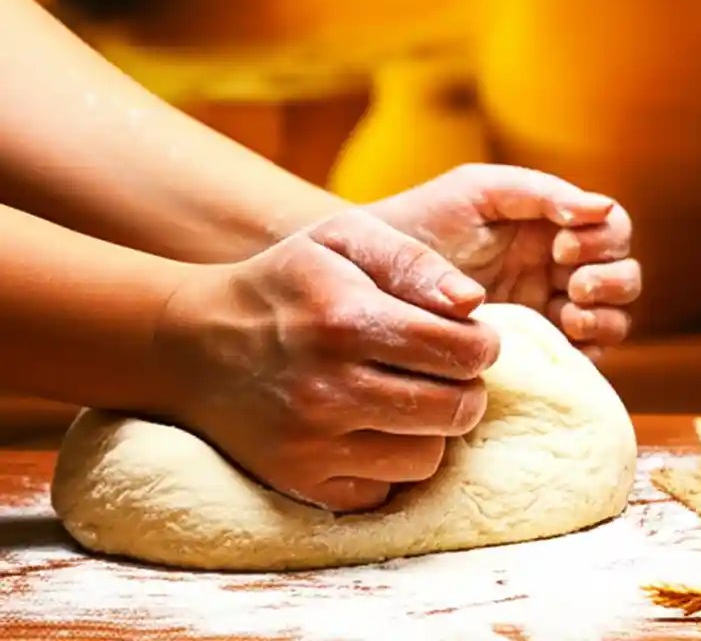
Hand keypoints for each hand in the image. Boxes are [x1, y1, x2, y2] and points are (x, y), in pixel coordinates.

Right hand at [154, 209, 498, 511]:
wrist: (192, 345)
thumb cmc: (287, 283)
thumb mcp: (343, 239)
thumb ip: (414, 261)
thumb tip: (472, 302)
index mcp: (345, 320)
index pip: (465, 351)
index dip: (481, 344)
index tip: (466, 338)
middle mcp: (328, 389)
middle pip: (458, 409)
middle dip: (466, 387)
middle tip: (443, 370)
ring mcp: (311, 444)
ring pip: (430, 456)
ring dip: (432, 428)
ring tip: (406, 396)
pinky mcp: (302, 483)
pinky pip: (388, 488)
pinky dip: (390, 462)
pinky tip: (369, 427)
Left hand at [368, 164, 641, 359]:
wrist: (369, 277)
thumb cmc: (423, 223)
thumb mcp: (479, 191)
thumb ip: (540, 191)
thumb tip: (602, 206)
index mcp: (552, 227)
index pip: (612, 229)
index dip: (604, 239)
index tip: (564, 244)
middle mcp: (559, 270)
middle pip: (623, 275)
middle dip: (610, 279)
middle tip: (571, 285)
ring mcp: (549, 314)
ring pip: (613, 317)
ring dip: (605, 315)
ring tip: (567, 314)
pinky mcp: (536, 353)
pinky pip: (587, 356)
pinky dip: (590, 348)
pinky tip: (561, 339)